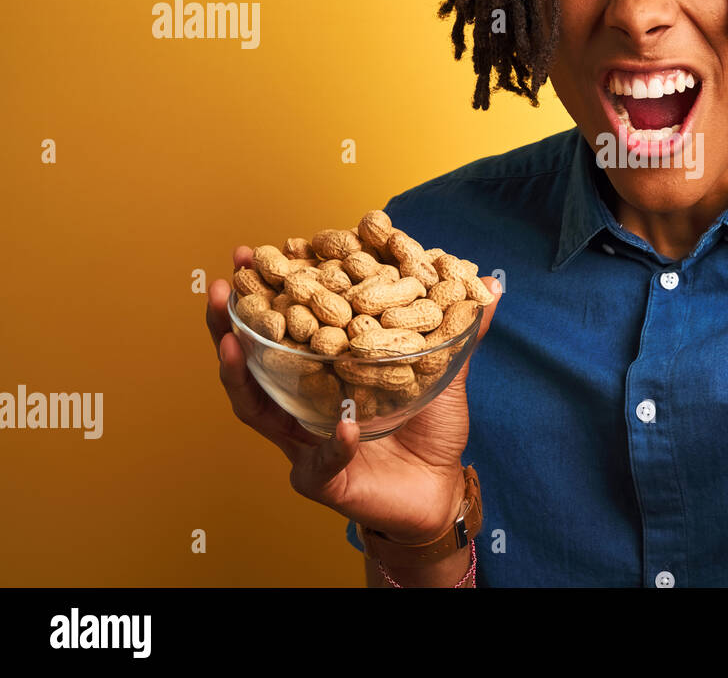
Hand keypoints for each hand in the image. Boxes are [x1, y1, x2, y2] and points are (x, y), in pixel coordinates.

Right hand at [205, 246, 501, 544]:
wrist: (438, 487)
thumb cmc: (432, 427)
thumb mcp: (445, 371)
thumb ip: (460, 331)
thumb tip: (490, 285)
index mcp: (323, 369)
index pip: (287, 324)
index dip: (268, 291)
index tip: (252, 254)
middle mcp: (301, 402)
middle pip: (250, 360)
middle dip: (228, 322)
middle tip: (222, 286)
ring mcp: (303, 441)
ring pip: (256, 408)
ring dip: (242, 373)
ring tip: (233, 342)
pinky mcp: (321, 479)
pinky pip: (321, 460)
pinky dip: (335, 442)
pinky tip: (346, 426)